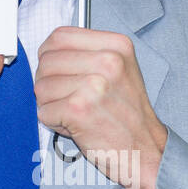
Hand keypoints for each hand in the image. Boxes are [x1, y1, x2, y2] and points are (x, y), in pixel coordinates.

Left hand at [34, 27, 166, 188]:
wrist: (146, 152)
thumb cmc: (128, 116)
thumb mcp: (119, 71)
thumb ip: (87, 55)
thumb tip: (48, 52)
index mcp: (117, 46)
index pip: (60, 36)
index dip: (48, 54)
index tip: (55, 69)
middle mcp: (108, 61)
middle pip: (47, 61)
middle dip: (48, 83)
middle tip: (66, 98)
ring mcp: (93, 84)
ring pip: (41, 86)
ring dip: (50, 104)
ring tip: (74, 113)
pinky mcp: (78, 108)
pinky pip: (44, 111)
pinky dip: (53, 122)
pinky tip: (74, 126)